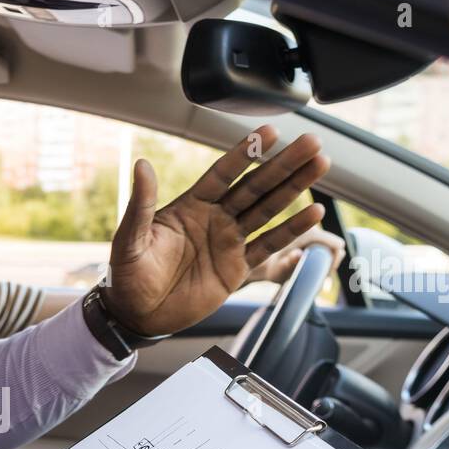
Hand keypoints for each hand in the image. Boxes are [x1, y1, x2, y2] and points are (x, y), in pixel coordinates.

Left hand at [105, 126, 329, 336]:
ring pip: (268, 209)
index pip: (222, 173)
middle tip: (310, 142)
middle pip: (255, 185)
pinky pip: (268, 245)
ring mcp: (228, 242)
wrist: (137, 316)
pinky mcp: (237, 269)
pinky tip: (314, 213)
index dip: (245, 153)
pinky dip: (291, 230)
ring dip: (294, 187)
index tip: (268, 132)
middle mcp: (214, 218)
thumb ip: (141, 204)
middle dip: (283, 164)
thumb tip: (141, 165)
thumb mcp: (130, 239)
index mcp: (189, 206)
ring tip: (320, 164)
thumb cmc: (128, 276)